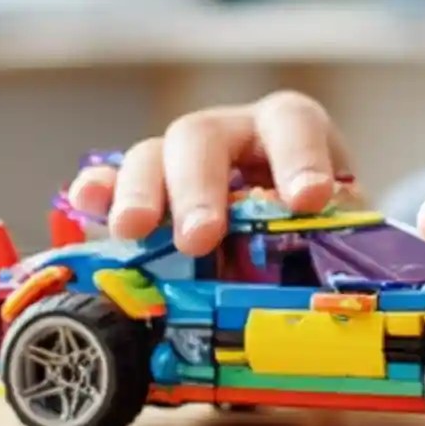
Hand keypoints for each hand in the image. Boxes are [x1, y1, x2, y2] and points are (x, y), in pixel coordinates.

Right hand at [66, 91, 351, 255]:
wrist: (293, 243)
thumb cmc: (317, 234)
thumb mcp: (335, 238)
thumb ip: (331, 251)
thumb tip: (327, 302)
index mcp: (287, 133)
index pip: (292, 123)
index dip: (298, 157)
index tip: (307, 199)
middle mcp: (230, 136)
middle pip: (203, 137)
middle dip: (199, 187)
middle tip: (199, 235)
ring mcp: (181, 160)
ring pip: (152, 155)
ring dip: (141, 193)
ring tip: (132, 230)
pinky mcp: (145, 191)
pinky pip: (112, 181)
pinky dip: (99, 191)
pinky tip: (89, 205)